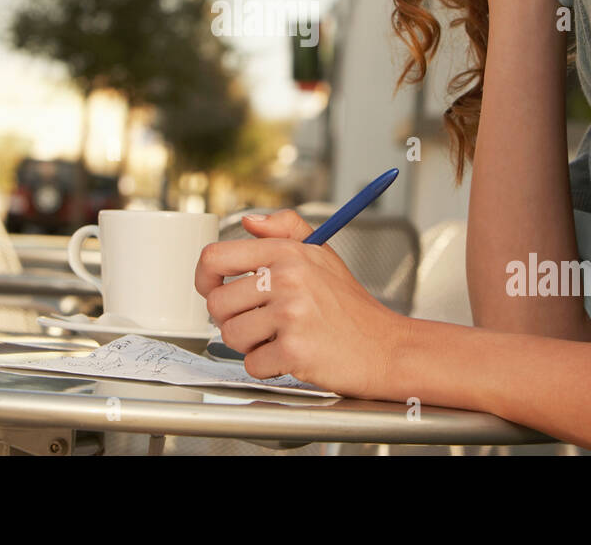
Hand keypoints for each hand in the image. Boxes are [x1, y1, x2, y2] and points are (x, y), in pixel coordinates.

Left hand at [194, 210, 410, 398]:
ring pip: (230, 336)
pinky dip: (268, 367)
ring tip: (280, 338)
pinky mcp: (295, 351)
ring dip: (250, 345)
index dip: (203, 277)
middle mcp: (287, 279)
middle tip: (260, 323)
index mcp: (287, 253)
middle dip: (232, 320)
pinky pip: (252, 365)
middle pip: (217, 303)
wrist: (387, 347)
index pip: (215, 256)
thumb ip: (286, 229)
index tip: (210, 289)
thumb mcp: (322, 254)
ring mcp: (291, 315)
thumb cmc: (351, 306)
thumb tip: (250, 221)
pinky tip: (292, 357)